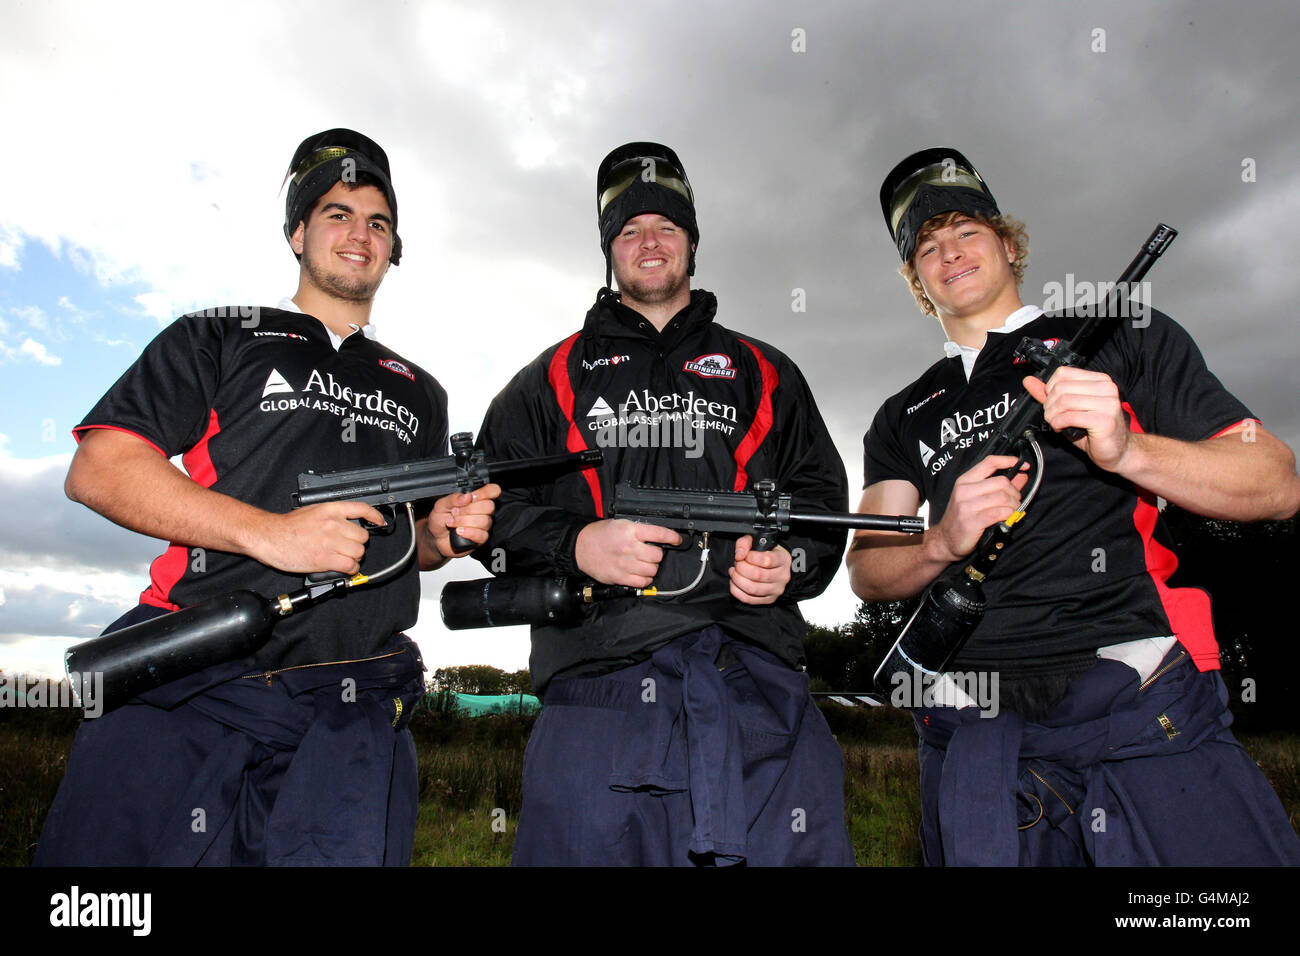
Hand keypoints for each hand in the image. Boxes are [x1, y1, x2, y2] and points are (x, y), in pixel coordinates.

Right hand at [250, 501, 388, 574]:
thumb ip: (333, 516)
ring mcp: (331, 541)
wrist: (270, 536)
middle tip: (347, 547)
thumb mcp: (313, 511)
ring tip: (342, 558)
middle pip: (363, 536)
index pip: (362, 509)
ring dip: (353, 558)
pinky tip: (343, 568)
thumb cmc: (288, 526)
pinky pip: (350, 566)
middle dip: (357, 544)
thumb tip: (349, 525)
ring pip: (358, 552)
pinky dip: (350, 569)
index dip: (375, 516)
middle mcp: (334, 524)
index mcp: (331, 510)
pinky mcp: (326, 558)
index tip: (380, 522)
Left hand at [427, 484, 499, 558]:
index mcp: (475, 499)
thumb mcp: (441, 505)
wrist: (436, 537)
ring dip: (465, 521)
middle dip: (469, 509)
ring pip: (484, 521)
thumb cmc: (440, 520)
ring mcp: (483, 525)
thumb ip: (453, 499)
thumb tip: (467, 496)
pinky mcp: (481, 539)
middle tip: (455, 512)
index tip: (473, 496)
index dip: (487, 492)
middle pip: (489, 506)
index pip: (492, 491)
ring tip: (453, 523)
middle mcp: (482, 511)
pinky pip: (482, 535)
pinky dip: (468, 532)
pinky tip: (459, 531)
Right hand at [576, 519, 681, 587]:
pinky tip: (639, 573)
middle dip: (657, 555)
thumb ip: (639, 531)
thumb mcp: (621, 524)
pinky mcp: (620, 577)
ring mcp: (625, 564)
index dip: (672, 537)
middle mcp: (629, 547)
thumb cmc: (601, 535)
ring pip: (652, 570)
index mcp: (630, 531)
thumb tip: (658, 538)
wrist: (581, 547)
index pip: (659, 533)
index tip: (677, 540)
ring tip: (644, 563)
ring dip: (651, 567)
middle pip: (658, 555)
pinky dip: (645, 579)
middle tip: (650, 553)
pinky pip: (643, 582)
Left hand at [730, 536, 791, 604]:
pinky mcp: (768, 599)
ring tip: (734, 572)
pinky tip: (735, 582)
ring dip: (737, 579)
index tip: (745, 555)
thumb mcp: (757, 542)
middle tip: (737, 563)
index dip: (751, 557)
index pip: (767, 560)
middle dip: (741, 568)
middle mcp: (782, 576)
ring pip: (752, 588)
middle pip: (758, 575)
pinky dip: (736, 591)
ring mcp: (776, 589)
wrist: (776, 567)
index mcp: (783, 560)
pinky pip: (749, 599)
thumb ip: (745, 543)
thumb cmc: (766, 554)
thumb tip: (739, 555)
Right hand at [930, 454, 1027, 561]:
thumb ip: (1001, 486)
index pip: (989, 463)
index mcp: (965, 481)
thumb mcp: (978, 498)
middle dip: (1015, 492)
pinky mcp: (972, 521)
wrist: (946, 541)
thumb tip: (1022, 475)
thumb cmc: (963, 519)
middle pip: (1001, 482)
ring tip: (1012, 511)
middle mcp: (964, 491)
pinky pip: (999, 512)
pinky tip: (1007, 518)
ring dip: (1014, 505)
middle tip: (1015, 501)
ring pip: (1003, 497)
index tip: (1023, 466)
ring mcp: (966, 506)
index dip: (1009, 461)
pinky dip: (1009, 515)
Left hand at [1024, 369, 1129, 470]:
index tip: (1051, 402)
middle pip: (1061, 388)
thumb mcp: (1069, 408)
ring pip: (1064, 401)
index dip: (1050, 388)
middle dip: (1049, 405)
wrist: (1117, 450)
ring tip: (1056, 423)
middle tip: (1052, 416)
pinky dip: (1059, 424)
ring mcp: (1108, 403)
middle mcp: (1107, 388)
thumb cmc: (1093, 430)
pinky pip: (1070, 416)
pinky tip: (1062, 428)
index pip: (1063, 373)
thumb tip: (1029, 381)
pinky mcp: (1105, 420)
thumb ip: (1050, 394)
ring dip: (1052, 416)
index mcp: (1100, 380)